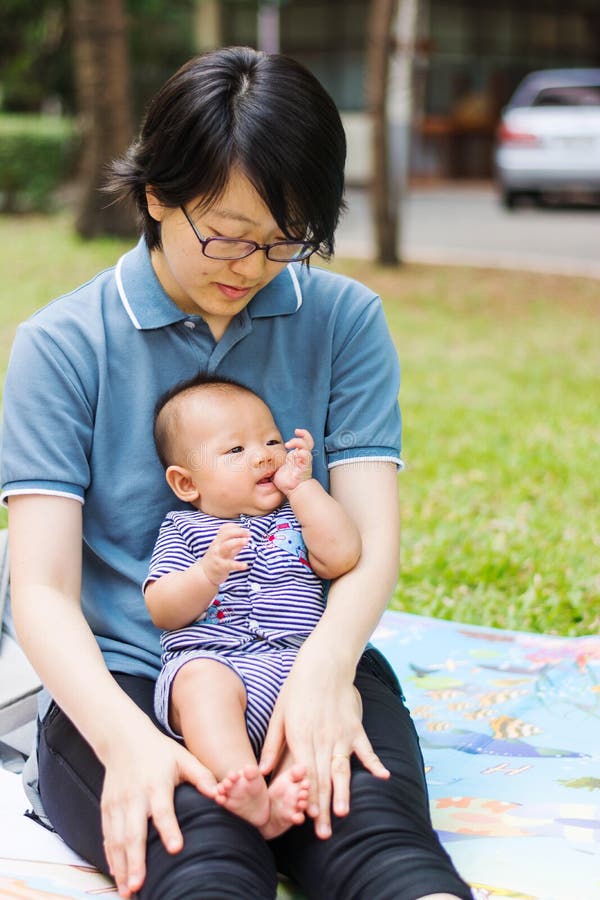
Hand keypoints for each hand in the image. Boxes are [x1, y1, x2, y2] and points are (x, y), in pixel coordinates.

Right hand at [101, 721, 216, 897]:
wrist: (124, 739)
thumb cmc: (159, 751)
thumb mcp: (183, 758)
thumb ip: (201, 776)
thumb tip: (219, 794)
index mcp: (156, 784)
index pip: (163, 810)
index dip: (169, 829)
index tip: (176, 848)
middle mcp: (134, 796)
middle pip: (133, 833)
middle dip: (135, 862)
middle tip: (138, 886)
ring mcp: (117, 804)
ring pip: (117, 840)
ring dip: (121, 867)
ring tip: (128, 891)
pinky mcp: (107, 808)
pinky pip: (108, 836)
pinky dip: (111, 856)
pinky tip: (117, 873)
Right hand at [200, 523, 249, 585]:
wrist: (203, 574)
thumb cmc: (215, 560)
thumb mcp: (223, 550)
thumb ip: (234, 544)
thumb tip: (245, 538)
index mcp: (218, 541)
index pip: (225, 528)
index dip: (236, 527)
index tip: (246, 531)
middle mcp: (217, 546)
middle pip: (226, 534)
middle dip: (238, 531)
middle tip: (248, 535)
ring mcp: (218, 556)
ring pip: (227, 545)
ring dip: (238, 541)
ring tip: (247, 541)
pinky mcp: (220, 566)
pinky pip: (229, 564)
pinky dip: (238, 565)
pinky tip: (245, 565)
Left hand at [259, 644, 388, 839]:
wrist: (323, 664)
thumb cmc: (297, 688)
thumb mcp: (279, 713)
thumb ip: (272, 743)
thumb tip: (263, 770)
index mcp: (300, 737)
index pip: (303, 773)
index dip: (305, 796)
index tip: (306, 817)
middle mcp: (322, 739)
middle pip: (322, 778)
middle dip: (322, 807)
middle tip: (323, 833)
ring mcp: (341, 735)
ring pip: (342, 769)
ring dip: (343, 792)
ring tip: (344, 813)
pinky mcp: (355, 728)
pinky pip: (365, 749)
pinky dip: (375, 763)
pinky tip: (384, 778)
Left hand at [273, 428, 313, 495]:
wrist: (293, 490)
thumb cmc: (286, 481)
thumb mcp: (277, 466)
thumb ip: (274, 460)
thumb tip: (260, 457)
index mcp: (297, 455)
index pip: (303, 441)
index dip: (302, 434)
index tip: (295, 431)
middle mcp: (303, 456)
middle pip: (309, 441)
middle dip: (304, 434)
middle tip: (296, 432)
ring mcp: (305, 461)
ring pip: (307, 446)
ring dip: (298, 442)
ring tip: (288, 444)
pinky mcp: (305, 466)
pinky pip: (307, 456)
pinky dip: (302, 453)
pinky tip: (296, 454)